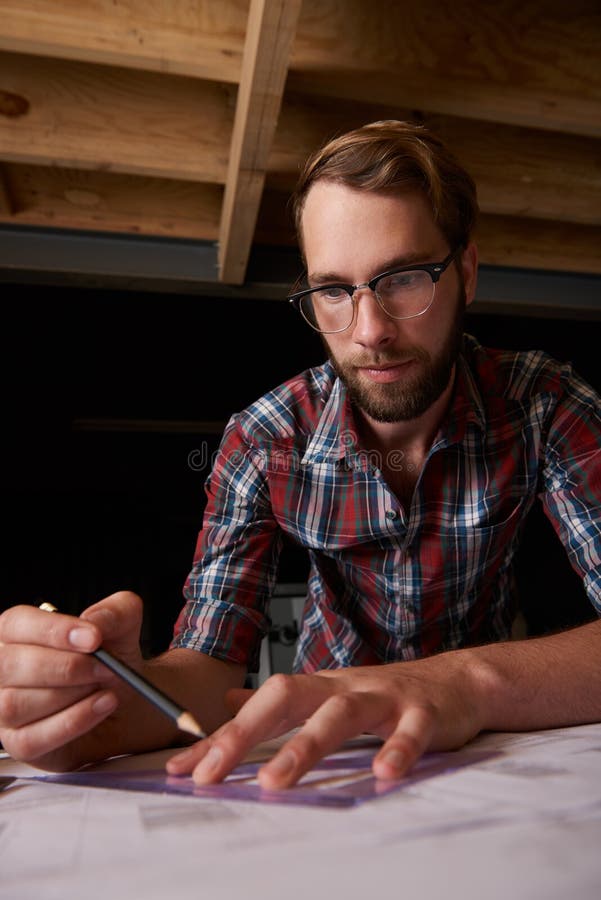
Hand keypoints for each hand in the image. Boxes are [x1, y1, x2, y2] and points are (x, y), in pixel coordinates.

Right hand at [0, 591, 145, 769]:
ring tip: (104, 688)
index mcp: (18, 632)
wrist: (126, 704)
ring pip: (17, 704)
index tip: (93, 638)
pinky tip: (101, 707)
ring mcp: (5, 709)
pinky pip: (33, 738)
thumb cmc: (110, 662)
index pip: (17, 624)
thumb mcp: (123, 628)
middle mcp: (4, 669)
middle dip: (67, 667)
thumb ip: (115, 613)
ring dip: (71, 696)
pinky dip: (73, 722)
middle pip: (12, 664)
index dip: (54, 630)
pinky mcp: (20, 743)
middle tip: (107, 668)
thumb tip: (93, 622)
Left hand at [166, 649, 485, 787]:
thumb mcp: (327, 694)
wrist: (457, 680)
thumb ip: (279, 703)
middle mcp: (343, 687)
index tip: (181, 770)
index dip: (220, 737)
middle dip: (245, 734)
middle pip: (287, 697)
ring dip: (306, 747)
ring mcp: (384, 697)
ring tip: (275, 782)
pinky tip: (383, 775)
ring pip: (340, 714)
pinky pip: (410, 731)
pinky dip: (397, 751)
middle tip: (209, 773)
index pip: (259, 707)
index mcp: (317, 688)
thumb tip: (229, 701)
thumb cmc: (385, 695)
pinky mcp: (424, 713)